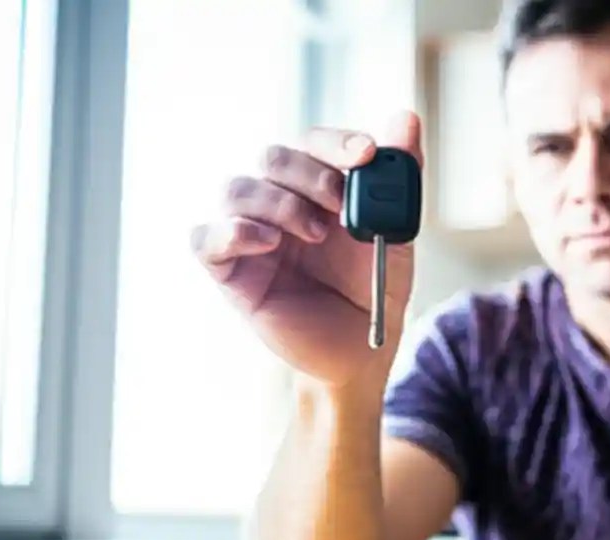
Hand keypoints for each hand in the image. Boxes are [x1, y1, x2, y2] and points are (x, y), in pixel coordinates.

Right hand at [190, 112, 422, 387]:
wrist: (361, 352)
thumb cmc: (374, 291)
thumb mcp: (397, 233)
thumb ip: (398, 178)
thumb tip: (405, 117)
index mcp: (317, 188)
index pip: (312, 143)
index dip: (336, 142)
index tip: (366, 154)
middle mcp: (279, 203)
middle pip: (272, 157)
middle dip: (309, 173)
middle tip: (339, 203)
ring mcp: (251, 235)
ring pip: (236, 189)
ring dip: (277, 202)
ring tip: (314, 234)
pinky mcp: (230, 272)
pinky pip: (205, 239)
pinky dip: (230, 231)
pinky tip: (266, 241)